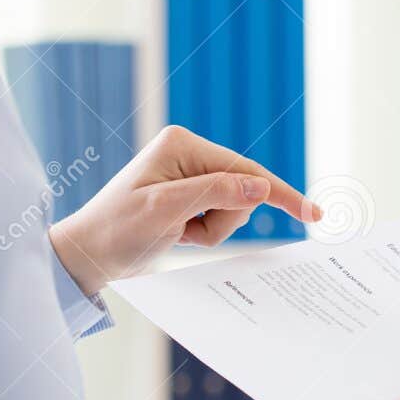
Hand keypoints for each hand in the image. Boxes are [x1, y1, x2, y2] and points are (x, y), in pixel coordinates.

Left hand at [49, 125, 318, 294]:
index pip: (245, 170)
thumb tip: (261, 185)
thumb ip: (215, 193)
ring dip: (213, 229)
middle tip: (186, 233)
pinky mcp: (189, 193)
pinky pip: (220, 214)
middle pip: (242, 189)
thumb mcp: (165, 212)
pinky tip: (177, 233)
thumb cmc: (117, 231)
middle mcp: (189, 152)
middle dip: (223, 220)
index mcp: (182, 145)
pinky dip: (206, 231)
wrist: (86, 254)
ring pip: (235, 206)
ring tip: (177, 234)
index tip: (313, 214)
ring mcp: (189, 173)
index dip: (280, 193)